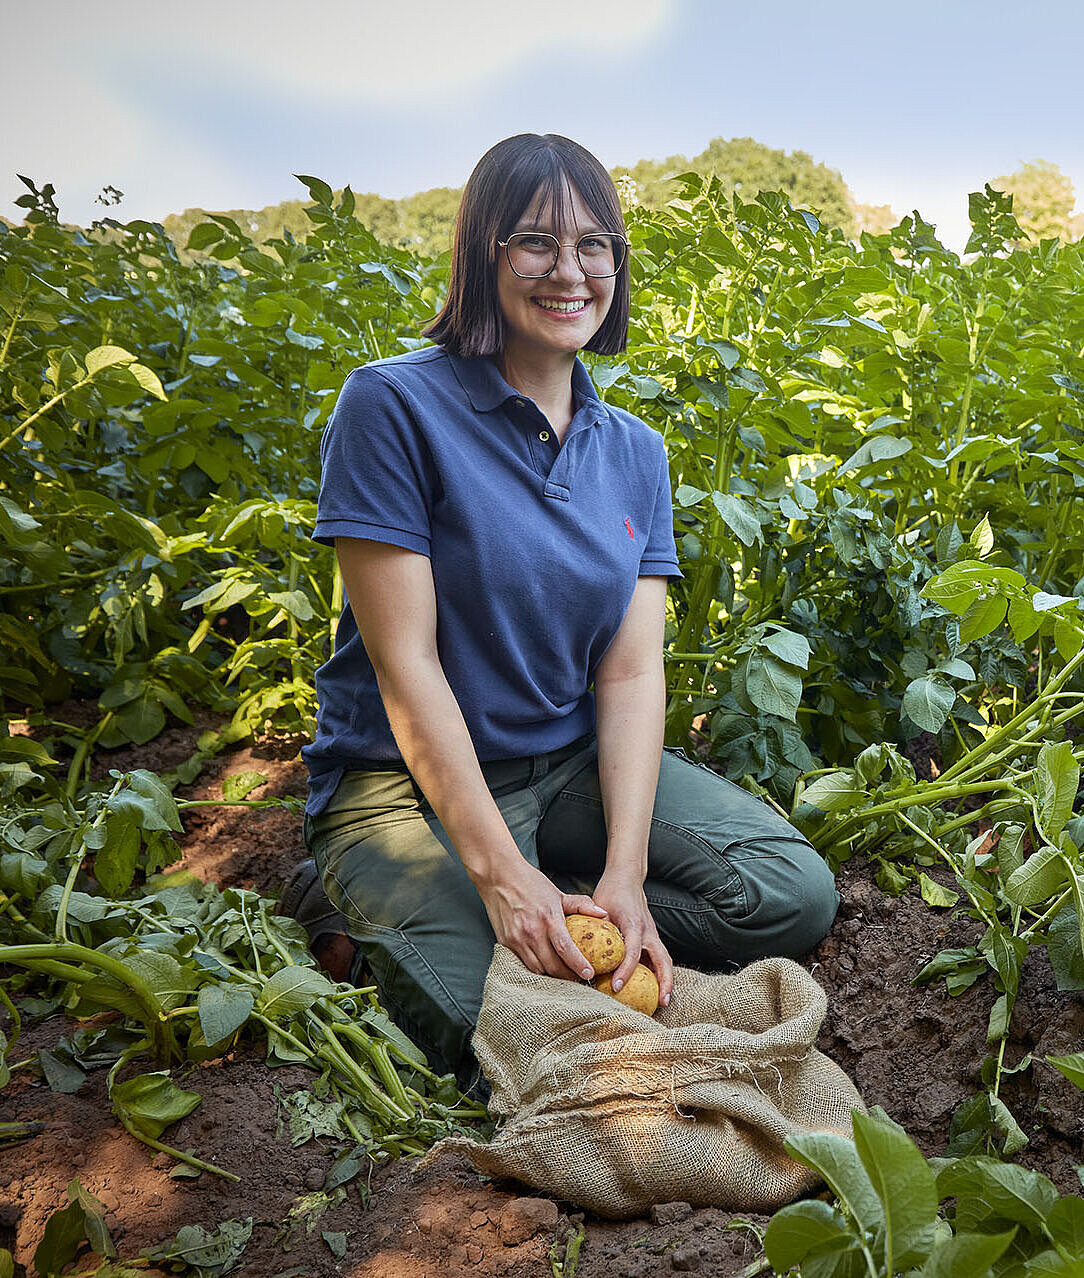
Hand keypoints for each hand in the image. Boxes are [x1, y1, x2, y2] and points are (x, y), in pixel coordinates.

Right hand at [477, 858, 607, 980]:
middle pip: (552, 966)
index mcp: (548, 918)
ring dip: (551, 975)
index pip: (566, 949)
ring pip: (537, 970)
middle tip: (578, 977)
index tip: (589, 973)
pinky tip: (544, 966)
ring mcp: (517, 939)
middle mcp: (532, 932)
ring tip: (562, 973)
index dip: (578, 965)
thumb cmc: (530, 883)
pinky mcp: (506, 943)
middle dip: (567, 976)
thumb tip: (603, 914)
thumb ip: (581, 905)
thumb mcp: (558, 893)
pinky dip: (535, 968)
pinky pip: (523, 964)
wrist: (499, 877)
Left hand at [591, 866, 673, 1007]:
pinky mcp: (652, 936)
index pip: (633, 951)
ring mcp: (653, 934)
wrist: (627, 877)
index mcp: (633, 923)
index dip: (625, 970)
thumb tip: (579, 952)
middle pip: (663, 959)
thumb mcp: (598, 906)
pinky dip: (660, 973)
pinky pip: (659, 957)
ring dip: (667, 980)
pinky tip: (653, 989)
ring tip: (662, 1002)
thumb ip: (593, 927)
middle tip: (660, 1003)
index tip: (615, 986)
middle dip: (664, 981)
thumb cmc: (610, 892)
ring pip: (665, 959)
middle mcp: (648, 930)